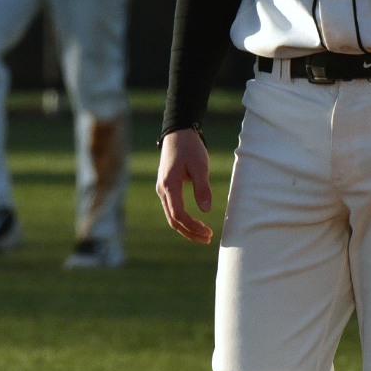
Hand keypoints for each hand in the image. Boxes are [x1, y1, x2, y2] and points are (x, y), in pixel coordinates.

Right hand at [154, 128, 213, 243]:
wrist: (177, 132)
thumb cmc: (190, 147)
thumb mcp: (200, 166)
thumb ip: (202, 188)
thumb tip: (206, 210)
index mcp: (169, 185)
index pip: (179, 214)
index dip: (193, 226)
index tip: (208, 232)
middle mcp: (162, 190)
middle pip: (173, 220)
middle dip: (190, 232)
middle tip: (208, 238)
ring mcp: (162, 189)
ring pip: (171, 216)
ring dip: (186, 227)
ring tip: (204, 233)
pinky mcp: (166, 187)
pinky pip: (172, 209)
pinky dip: (183, 219)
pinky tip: (195, 221)